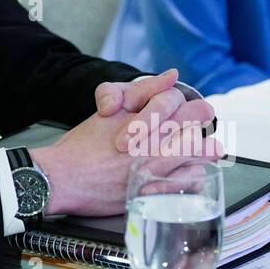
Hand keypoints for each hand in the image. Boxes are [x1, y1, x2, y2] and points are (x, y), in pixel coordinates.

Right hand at [31, 69, 221, 217]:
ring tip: (207, 151)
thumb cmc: (83, 146)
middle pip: (196, 132)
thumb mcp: (111, 110)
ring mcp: (153, 172)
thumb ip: (144, 90)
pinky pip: (185, 186)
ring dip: (202, 154)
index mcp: (143, 121)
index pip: (184, 106)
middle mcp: (152, 146)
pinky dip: (191, 179)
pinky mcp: (151, 194)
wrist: (62, 179)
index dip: (193, 108)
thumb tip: (171, 75)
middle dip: (201, 128)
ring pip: (196, 159)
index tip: (198, 112)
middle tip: (202, 128)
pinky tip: (191, 176)